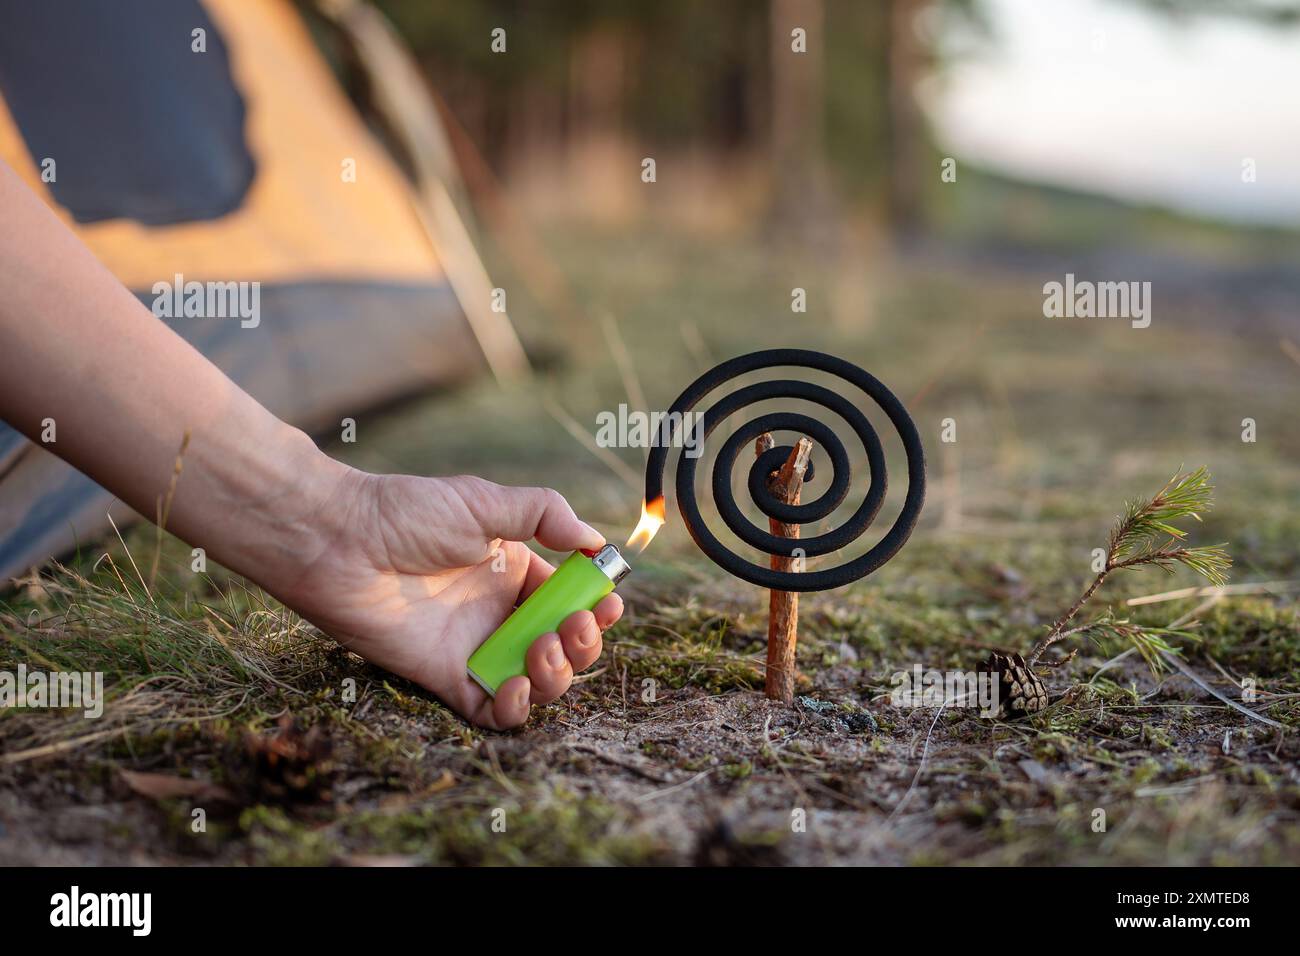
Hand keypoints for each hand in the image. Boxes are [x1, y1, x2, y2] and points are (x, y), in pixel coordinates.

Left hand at [276, 468, 623, 728]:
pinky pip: (494, 711)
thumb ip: (544, 515)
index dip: (596, 606)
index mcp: (514, 571)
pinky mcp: (448, 678)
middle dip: (585, 643)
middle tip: (575, 626)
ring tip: (544, 649)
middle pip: (564, 645)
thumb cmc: (405, 513)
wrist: (342, 542)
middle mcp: (500, 613)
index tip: (609, 600)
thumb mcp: (483, 502)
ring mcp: (476, 648)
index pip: (571, 599)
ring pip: (539, 683)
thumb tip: (595, 540)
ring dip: (558, 674)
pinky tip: (516, 685)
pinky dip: (516, 709)